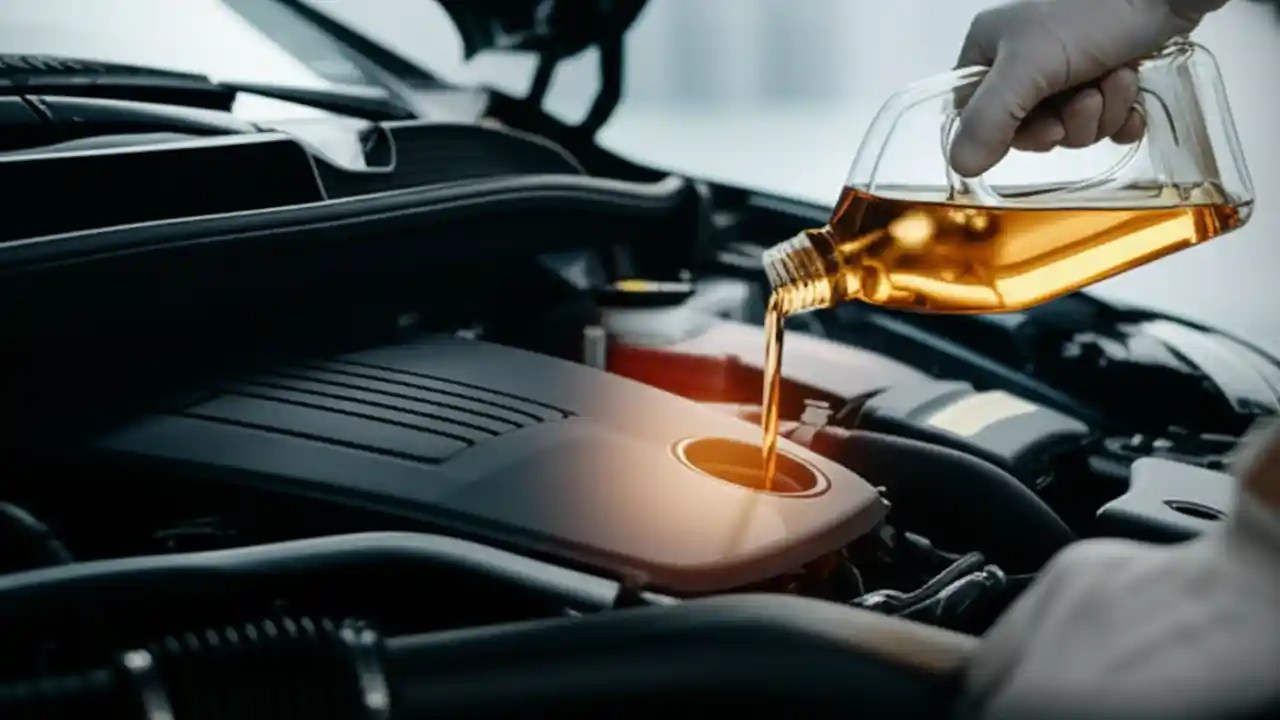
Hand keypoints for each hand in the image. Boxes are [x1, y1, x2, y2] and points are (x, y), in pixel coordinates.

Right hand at [950, 0, 1230, 176]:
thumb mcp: (1028, 67)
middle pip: (1030, 130)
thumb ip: (990, 120)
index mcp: (990, 52)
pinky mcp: (1108, 78)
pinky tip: (1134, 101)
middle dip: (1068, 122)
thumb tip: (961, 167)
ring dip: (1101, 114)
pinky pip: (1105, 125)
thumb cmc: (1088, 18)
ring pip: (1072, 128)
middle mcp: (1023, 63)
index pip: (977, 116)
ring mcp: (1068, 72)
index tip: (1044, 127)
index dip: (1010, 135)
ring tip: (1117, 77)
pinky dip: (1122, 118)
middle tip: (1087, 97)